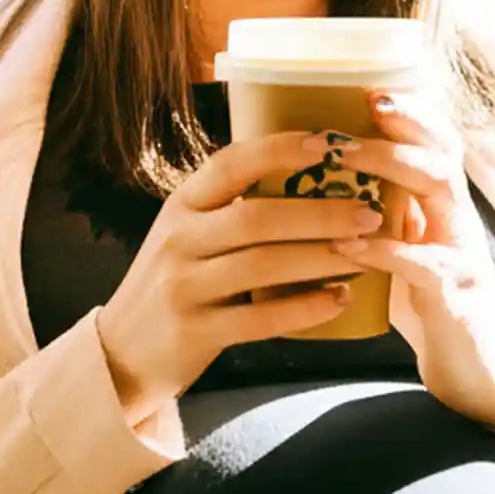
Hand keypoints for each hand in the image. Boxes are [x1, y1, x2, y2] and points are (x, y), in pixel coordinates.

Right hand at [98, 131, 378, 419]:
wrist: (123, 351)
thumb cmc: (176, 281)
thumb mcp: (190, 233)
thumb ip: (234, 207)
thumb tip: (315, 172)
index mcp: (182, 205)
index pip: (230, 163)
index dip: (280, 148)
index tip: (330, 142)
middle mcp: (178, 240)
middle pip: (257, 217)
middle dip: (321, 213)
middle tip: (370, 213)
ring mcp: (183, 287)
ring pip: (262, 266)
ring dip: (321, 258)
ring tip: (367, 255)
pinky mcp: (194, 333)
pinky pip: (259, 319)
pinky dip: (305, 309)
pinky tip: (340, 300)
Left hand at [329, 93, 494, 435]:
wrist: (474, 367)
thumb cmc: (428, 299)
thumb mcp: (406, 243)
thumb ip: (384, 209)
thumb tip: (321, 174)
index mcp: (443, 204)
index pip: (436, 140)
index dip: (409, 110)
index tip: (366, 87)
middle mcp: (458, 218)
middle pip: (440, 151)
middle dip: (397, 126)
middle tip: (352, 113)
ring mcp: (462, 253)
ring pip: (441, 189)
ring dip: (391, 166)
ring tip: (342, 158)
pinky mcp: (456, 296)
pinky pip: (424, 264)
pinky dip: (384, 250)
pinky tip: (348, 244)